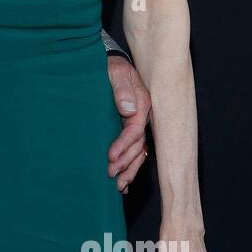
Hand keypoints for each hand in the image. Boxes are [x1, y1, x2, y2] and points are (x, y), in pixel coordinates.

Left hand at [106, 55, 150, 192]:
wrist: (109, 65)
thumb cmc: (111, 68)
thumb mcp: (115, 72)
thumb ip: (121, 88)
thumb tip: (128, 108)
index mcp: (142, 104)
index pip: (135, 130)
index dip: (123, 145)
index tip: (110, 156)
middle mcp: (142, 117)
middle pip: (138, 145)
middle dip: (126, 162)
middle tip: (111, 175)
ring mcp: (137, 124)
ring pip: (138, 152)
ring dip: (130, 170)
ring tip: (119, 186)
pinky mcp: (130, 129)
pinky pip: (135, 151)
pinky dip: (130, 167)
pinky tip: (124, 182)